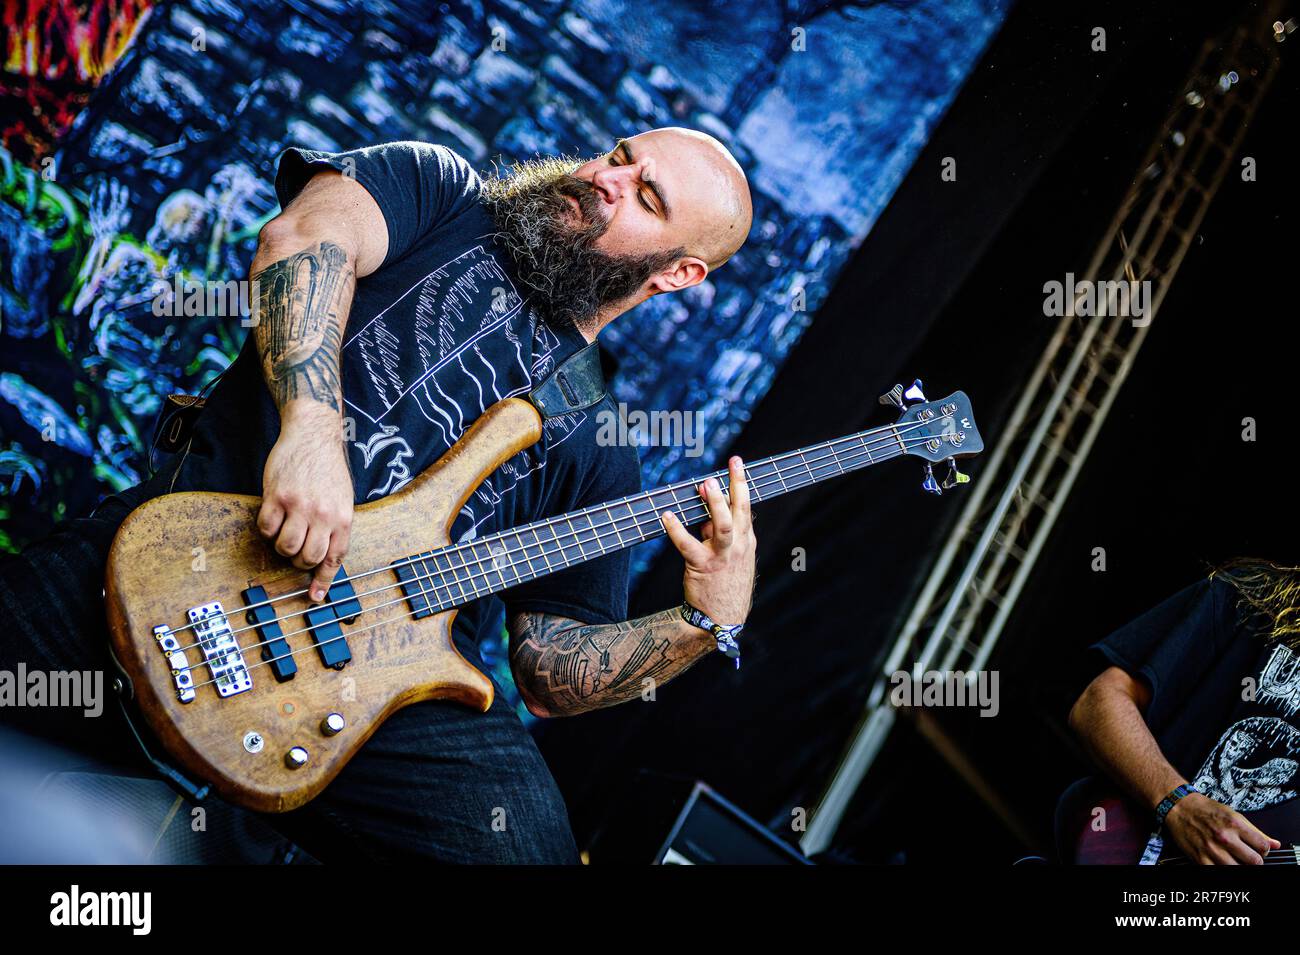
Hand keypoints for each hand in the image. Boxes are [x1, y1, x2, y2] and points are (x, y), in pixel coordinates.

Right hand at [258, 411, 352, 601]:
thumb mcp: (343, 500)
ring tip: (285, 532)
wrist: (313, 435)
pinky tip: (273, 516)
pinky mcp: (277, 496)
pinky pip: (266, 528)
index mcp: (343, 518)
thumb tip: (325, 557)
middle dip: (298, 560)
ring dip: (282, 546)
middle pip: (307, 557)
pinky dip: (267, 529)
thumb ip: (335, 526)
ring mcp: (299, 506)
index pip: (334, 558)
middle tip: (296, 549)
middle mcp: (323, 514)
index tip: (315, 596)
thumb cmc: (328, 470)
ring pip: (286, 547)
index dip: (323, 580)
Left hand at [661, 456, 755, 624]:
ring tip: (705, 484)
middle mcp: (738, 546)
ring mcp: (722, 556)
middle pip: (741, 510)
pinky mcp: (703, 566)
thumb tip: (705, 513)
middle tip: (732, 462)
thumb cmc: (725, 584)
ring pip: (723, 525)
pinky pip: (688, 545)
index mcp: (747, 541)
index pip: (746, 508)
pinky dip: (676, 529)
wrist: (722, 619)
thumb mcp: (731, 557)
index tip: (736, 463)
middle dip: (737, 484)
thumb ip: (719, 534)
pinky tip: (666, 516)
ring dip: (714, 503)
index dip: (741, 484)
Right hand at [1164, 792, 1280, 863]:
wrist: (1178, 807)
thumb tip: (1274, 844)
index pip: (1263, 847)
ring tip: (1235, 859)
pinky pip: (1219, 872)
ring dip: (1240, 866)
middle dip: (1254, 860)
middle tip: (1248, 856)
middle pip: (1254, 861)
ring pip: (1239, 869)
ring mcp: (1212, 849)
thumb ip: (1255, 831)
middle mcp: (1225, 837)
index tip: (1258, 849)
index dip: (1264, 850)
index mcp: (1235, 824)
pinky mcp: (1200, 858)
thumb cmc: (1206, 809)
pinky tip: (1223, 861)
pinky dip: (1224, 869)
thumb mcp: (1233, 814)